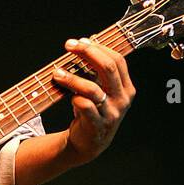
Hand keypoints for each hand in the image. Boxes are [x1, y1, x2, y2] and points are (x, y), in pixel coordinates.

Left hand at [52, 37, 135, 163]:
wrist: (89, 144)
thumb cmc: (93, 111)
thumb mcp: (101, 90)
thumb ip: (97, 71)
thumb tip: (87, 42)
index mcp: (126, 88)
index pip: (117, 60)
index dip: (98, 47)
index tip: (80, 41)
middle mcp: (122, 99)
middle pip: (108, 68)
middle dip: (87, 52)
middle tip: (69, 46)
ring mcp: (111, 113)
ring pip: (92, 89)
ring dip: (72, 77)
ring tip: (56, 73)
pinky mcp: (97, 125)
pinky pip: (84, 106)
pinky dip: (74, 98)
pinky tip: (68, 95)